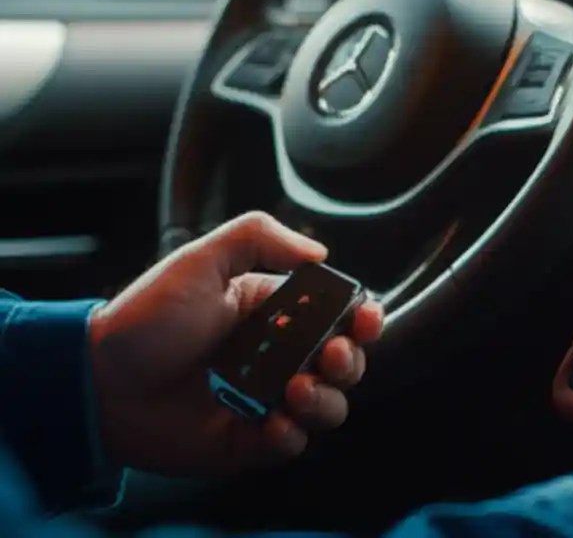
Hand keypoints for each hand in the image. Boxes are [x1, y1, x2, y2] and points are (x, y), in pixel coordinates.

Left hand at [88, 211, 383, 476]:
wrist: (98, 379)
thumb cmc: (146, 317)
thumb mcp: (201, 259)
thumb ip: (259, 237)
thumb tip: (319, 252)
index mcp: (277, 316)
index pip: (340, 318)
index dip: (363, 319)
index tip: (365, 317)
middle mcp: (280, 360)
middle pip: (346, 365)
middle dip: (350, 361)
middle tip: (330, 356)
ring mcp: (266, 402)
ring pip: (329, 408)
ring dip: (326, 400)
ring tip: (296, 389)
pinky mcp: (247, 441)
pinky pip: (291, 445)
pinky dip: (291, 436)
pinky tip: (273, 423)